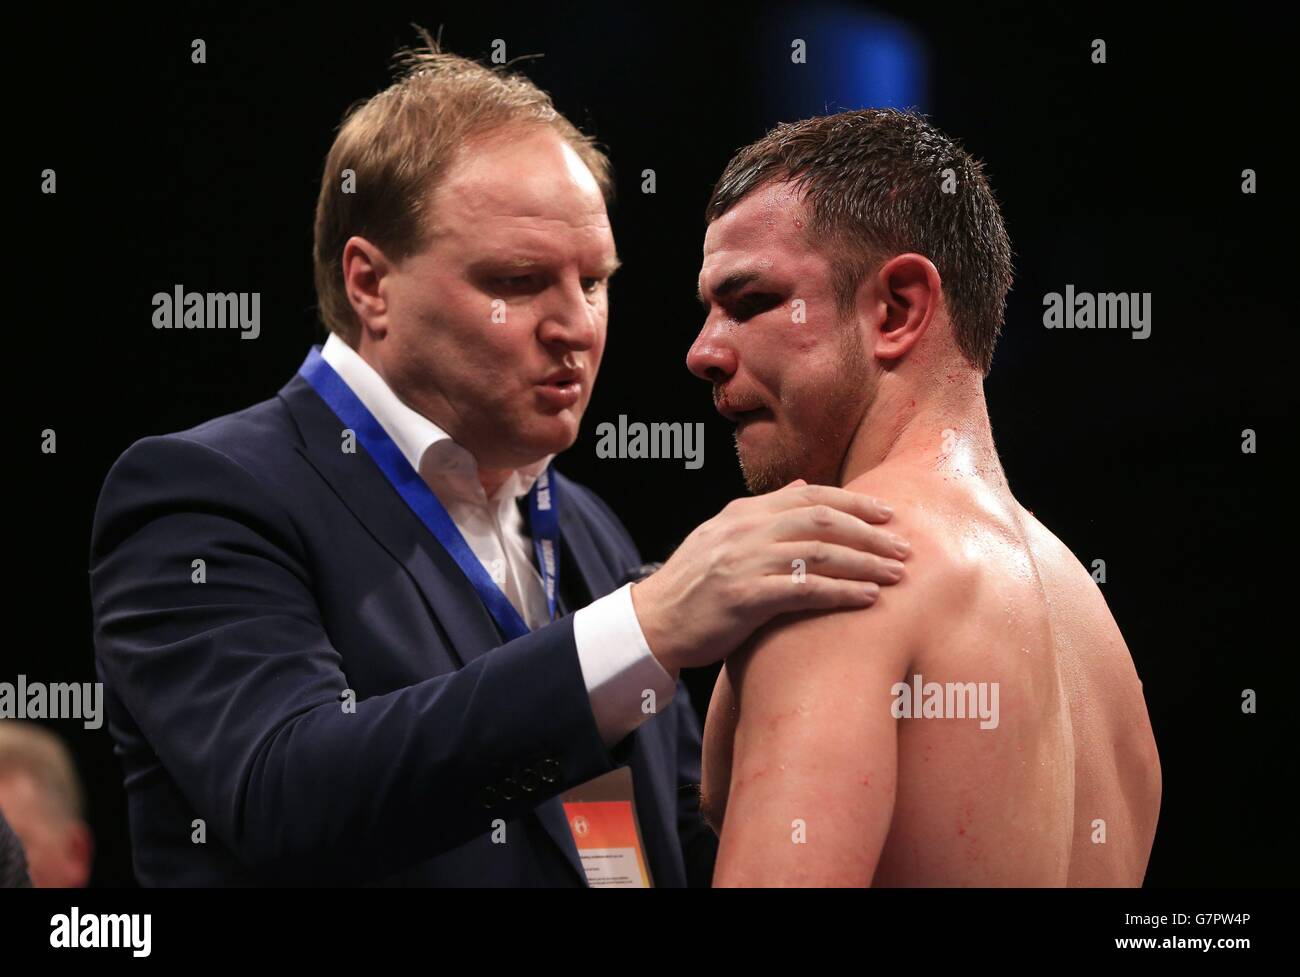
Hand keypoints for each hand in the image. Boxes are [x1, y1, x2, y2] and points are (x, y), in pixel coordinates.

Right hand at [631, 479, 909, 674]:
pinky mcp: (744, 597)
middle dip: (869, 532)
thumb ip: (766, 511)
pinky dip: (841, 592)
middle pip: (821, 519)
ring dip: (864, 563)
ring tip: (896, 575)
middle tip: (904, 547)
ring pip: (819, 553)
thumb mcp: (725, 535)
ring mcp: (744, 562)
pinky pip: (804, 590)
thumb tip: (804, 485)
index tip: (888, 514)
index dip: (854, 502)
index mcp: (744, 513)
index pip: (810, 495)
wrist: (653, 621)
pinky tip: (867, 599)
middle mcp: (746, 530)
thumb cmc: (695, 583)